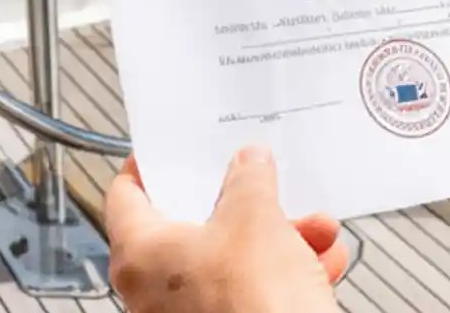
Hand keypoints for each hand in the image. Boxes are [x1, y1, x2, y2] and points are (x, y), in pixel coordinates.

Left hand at [104, 146, 344, 312]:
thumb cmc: (252, 301)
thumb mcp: (254, 215)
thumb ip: (248, 178)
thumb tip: (249, 162)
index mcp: (140, 254)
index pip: (125, 196)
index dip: (148, 167)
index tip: (166, 153)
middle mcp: (152, 291)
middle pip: (194, 228)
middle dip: (245, 205)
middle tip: (262, 185)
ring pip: (233, 261)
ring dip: (280, 239)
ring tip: (315, 228)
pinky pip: (253, 294)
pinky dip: (287, 274)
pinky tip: (324, 260)